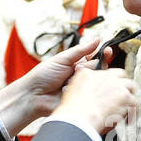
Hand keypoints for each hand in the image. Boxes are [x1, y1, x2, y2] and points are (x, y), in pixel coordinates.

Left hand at [0, 37, 119, 133]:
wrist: (33, 95)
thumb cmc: (43, 75)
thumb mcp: (62, 59)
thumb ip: (80, 50)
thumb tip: (96, 39)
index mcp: (77, 63)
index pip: (95, 57)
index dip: (103, 54)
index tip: (107, 51)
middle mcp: (82, 76)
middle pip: (98, 69)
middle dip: (90, 67)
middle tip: (77, 69)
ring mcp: (82, 88)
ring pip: (95, 81)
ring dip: (83, 79)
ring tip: (67, 81)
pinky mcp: (81, 100)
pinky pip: (90, 94)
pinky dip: (81, 91)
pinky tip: (68, 90)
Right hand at [55, 65, 136, 135]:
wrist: (79, 119)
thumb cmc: (73, 111)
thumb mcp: (71, 91)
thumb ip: (81, 85)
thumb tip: (85, 88)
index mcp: (90, 74)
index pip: (105, 72)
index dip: (111, 81)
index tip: (111, 88)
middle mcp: (105, 77)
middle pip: (122, 77)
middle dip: (123, 86)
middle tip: (122, 97)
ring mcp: (117, 86)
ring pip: (130, 89)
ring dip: (129, 99)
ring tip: (126, 109)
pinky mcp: (126, 97)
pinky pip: (135, 104)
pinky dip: (133, 112)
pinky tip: (128, 120)